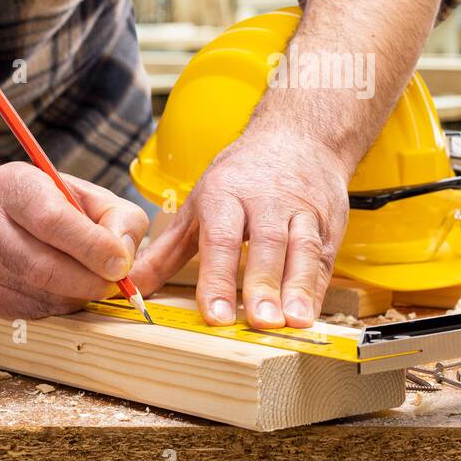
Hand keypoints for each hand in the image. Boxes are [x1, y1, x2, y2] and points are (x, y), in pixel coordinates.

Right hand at [0, 162, 149, 318]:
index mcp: (14, 188)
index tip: (121, 264)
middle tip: (118, 281)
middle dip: (91, 281)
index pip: (51, 220)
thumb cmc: (52, 203)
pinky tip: (69, 286)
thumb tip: (125, 258)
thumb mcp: (91, 194)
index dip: (92, 246)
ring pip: (44, 296)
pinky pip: (38, 312)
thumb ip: (119, 218)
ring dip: (81, 295)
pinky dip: (65, 305)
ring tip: (93, 277)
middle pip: (44, 268)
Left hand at [130, 128, 349, 327]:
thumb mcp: (200, 204)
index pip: (222, 240)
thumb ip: (168, 250)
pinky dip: (318, 287)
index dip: (218, 278)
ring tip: (292, 322)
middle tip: (260, 322)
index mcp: (227, 195)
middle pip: (267, 245)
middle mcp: (266, 201)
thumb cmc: (244, 175)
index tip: (215, 315)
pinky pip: (324, 257)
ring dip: (298, 289)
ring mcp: (302, 211)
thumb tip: (132, 283)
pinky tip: (309, 314)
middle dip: (263, 285)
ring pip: (302, 250)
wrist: (300, 137)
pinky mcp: (328, 223)